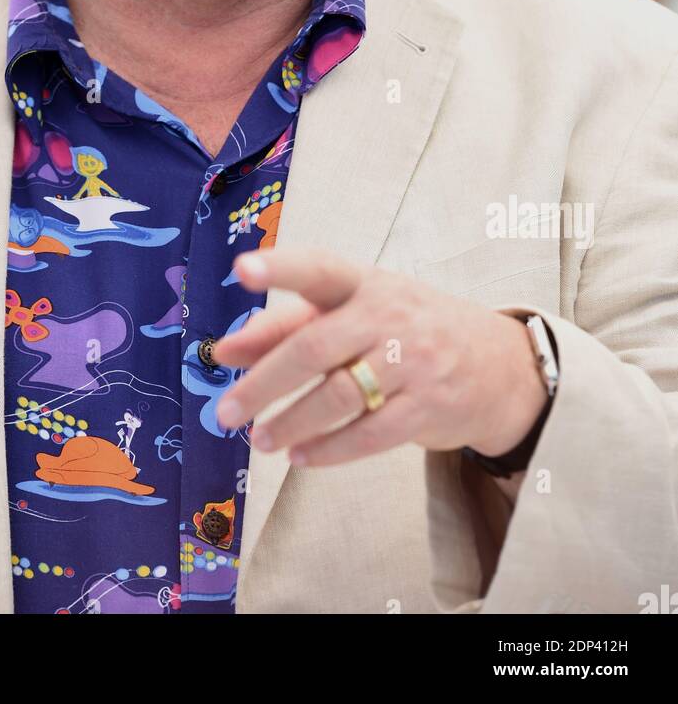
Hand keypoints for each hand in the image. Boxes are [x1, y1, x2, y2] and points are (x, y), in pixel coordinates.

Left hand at [213, 249, 547, 467]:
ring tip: (258, 440)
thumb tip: (225, 351)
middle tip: (225, 411)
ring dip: (291, 422)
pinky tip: (300, 457)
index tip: (242, 268)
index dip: (281, 268)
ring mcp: (413, 361)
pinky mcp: (428, 406)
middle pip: (314, 347)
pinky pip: (370, 433)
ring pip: (338, 395)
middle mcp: (388, 315)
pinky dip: (329, 449)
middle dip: (263, 383)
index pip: (319, 268)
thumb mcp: (356, 311)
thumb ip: (288, 325)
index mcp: (365, 283)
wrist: (499, 365)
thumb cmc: (407, 329)